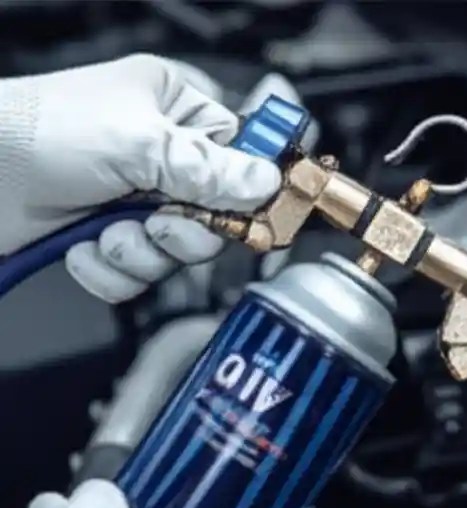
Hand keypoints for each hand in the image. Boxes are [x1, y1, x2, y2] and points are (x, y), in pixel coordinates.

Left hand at [0, 54, 282, 300]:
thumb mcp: (140, 142)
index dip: (252, 192)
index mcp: (176, 111)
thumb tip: (267, 183)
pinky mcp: (106, 239)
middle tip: (159, 223)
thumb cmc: (39, 132)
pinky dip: (110, 271)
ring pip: (176, 254)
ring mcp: (133, 200)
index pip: (243, 156)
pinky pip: (138, 277)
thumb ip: (211, 168)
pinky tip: (83, 246)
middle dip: (184, 232)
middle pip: (217, 217)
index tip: (252, 217)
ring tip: (107, 233)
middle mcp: (160, 156)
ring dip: (140, 254)